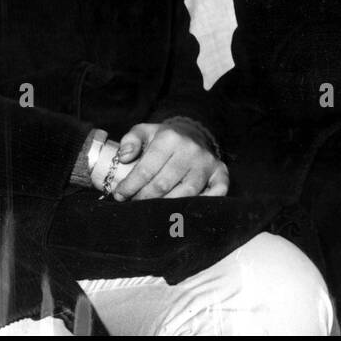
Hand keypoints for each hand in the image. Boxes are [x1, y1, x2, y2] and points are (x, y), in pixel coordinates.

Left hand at [109, 118, 227, 200]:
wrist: (192, 133)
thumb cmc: (164, 138)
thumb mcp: (144, 131)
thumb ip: (130, 141)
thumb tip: (124, 157)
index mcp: (170, 138)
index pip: (147, 169)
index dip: (130, 186)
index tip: (120, 195)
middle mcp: (190, 150)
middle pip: (164, 184)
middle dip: (144, 198)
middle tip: (133, 203)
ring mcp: (207, 162)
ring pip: (186, 192)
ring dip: (166, 205)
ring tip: (151, 209)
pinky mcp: (220, 171)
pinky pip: (218, 190)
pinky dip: (206, 201)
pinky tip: (188, 209)